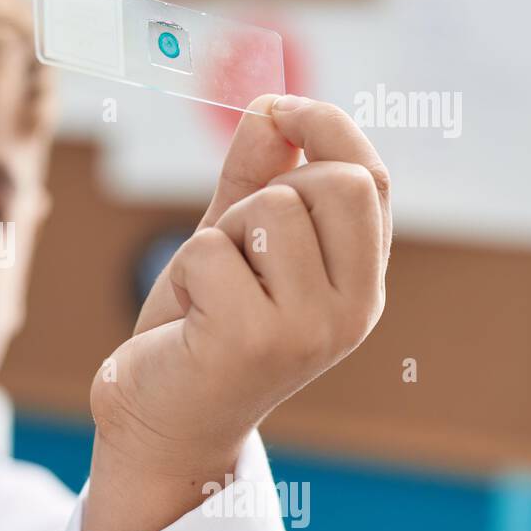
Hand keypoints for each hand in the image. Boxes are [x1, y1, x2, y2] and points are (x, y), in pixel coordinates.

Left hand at [81, 94, 391, 530]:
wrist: (159, 424)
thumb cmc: (197, 331)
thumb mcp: (233, 244)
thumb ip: (256, 177)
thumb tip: (269, 106)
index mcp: (360, 285)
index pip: (371, 178)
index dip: (327, 127)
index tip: (275, 108)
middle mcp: (353, 311)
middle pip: (331, 182)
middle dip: (261, 197)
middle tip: (228, 255)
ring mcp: (311, 330)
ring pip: (270, 208)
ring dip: (217, 239)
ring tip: (207, 295)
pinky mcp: (256, 341)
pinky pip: (209, 250)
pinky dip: (184, 273)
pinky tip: (188, 323)